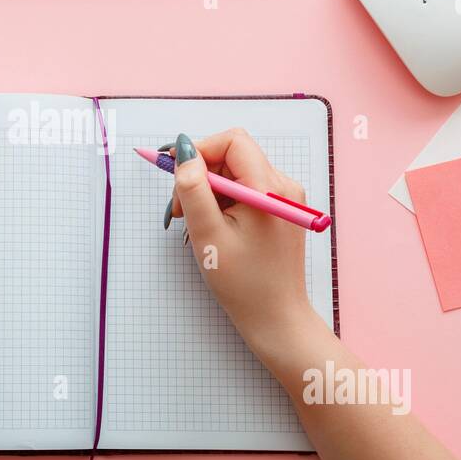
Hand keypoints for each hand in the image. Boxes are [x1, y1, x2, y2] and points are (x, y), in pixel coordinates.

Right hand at [166, 129, 324, 357]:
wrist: (276, 319)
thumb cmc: (243, 284)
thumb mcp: (207, 234)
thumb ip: (192, 188)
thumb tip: (182, 150)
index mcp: (269, 188)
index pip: (231, 141)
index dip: (199, 151)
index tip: (176, 175)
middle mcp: (283, 186)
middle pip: (232, 156)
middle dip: (200, 175)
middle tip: (180, 210)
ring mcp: (284, 198)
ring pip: (236, 173)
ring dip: (209, 190)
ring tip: (196, 223)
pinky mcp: (280, 209)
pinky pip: (245, 189)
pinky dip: (223, 201)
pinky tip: (214, 227)